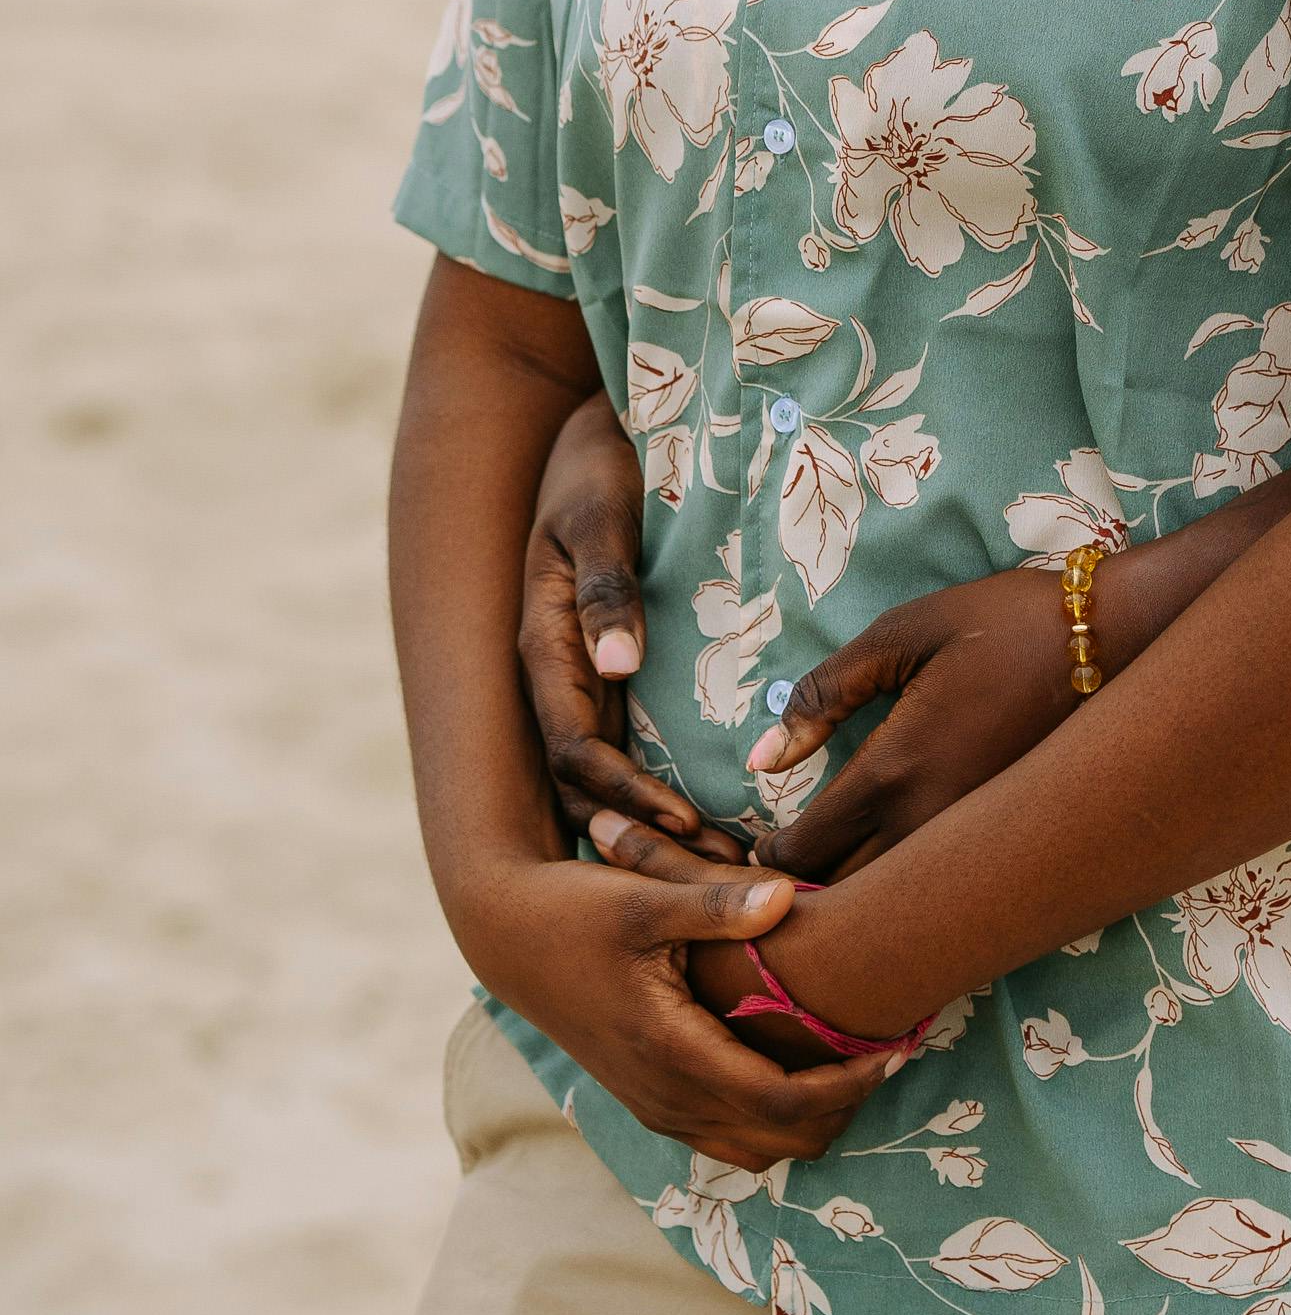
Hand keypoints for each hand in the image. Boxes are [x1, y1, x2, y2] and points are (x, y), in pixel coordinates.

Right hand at [457, 844, 888, 1167]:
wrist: (508, 935)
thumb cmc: (576, 910)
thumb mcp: (646, 900)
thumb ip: (719, 905)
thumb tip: (791, 897)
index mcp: (674, 1053)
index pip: (786, 1101)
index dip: (850, 1082)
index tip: (896, 1044)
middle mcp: (666, 1096)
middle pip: (781, 1142)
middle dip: (843, 1107)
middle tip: (890, 1052)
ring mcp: (654, 1105)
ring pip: (754, 1150)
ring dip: (809, 1119)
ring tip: (853, 1061)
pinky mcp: (648, 1098)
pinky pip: (725, 1136)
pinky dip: (772, 1119)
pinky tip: (797, 1064)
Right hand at [517, 398, 746, 861]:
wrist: (593, 441)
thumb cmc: (598, 471)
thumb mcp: (599, 517)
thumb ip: (607, 589)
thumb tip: (615, 666)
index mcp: (545, 648)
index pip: (575, 750)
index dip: (626, 793)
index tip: (687, 820)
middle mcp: (559, 678)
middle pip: (584, 789)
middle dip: (642, 835)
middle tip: (712, 873)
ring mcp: (582, 683)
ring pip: (601, 783)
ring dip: (652, 827)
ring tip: (720, 865)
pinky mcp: (610, 679)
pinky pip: (626, 751)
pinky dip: (659, 792)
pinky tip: (712, 816)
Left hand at [743, 567, 1077, 880]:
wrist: (1121, 637)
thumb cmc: (1005, 623)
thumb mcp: (902, 634)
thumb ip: (823, 694)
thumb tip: (760, 760)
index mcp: (896, 770)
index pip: (805, 852)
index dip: (767, 861)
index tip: (754, 850)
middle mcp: (934, 825)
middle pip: (846, 900)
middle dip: (805, 896)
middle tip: (781, 875)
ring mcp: (978, 844)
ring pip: (897, 906)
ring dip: (859, 901)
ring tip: (834, 876)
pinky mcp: (1011, 847)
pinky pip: (945, 891)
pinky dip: (913, 893)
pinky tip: (901, 866)